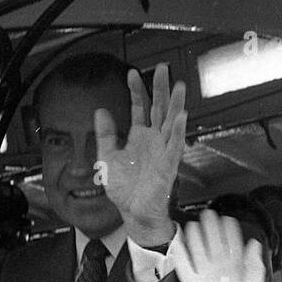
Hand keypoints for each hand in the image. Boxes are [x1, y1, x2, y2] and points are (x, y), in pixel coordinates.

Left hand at [95, 64, 186, 247]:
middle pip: (159, 109)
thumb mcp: (107, 156)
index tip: (132, 74)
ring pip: (171, 123)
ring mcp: (162, 152)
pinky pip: (175, 146)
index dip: (137, 91)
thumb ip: (105, 134)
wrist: (133, 212)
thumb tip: (101, 111)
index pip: (140, 108)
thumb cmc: (125, 189)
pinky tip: (180, 117)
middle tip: (162, 68)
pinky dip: (178, 132)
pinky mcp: (168, 166)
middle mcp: (153, 141)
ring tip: (178, 86)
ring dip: (175, 104)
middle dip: (160, 89)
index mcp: (139, 137)